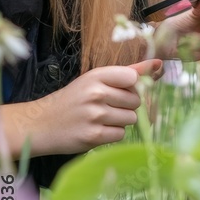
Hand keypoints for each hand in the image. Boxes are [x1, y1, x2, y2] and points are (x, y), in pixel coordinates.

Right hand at [0, 59, 161, 156]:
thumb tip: (158, 63)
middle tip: (107, 106)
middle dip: (127, 105)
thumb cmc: (74, 99)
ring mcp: (94, 116)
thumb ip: (128, 72)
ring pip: (131, 119)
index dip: (132, 87)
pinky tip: (98, 130)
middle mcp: (96, 94)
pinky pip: (120, 134)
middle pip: (136, 101)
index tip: (120, 90)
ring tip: (102, 119)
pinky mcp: (93, 136)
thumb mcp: (96, 80)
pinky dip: (113, 134)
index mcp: (97, 76)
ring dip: (120, 121)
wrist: (41, 124)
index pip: (133, 78)